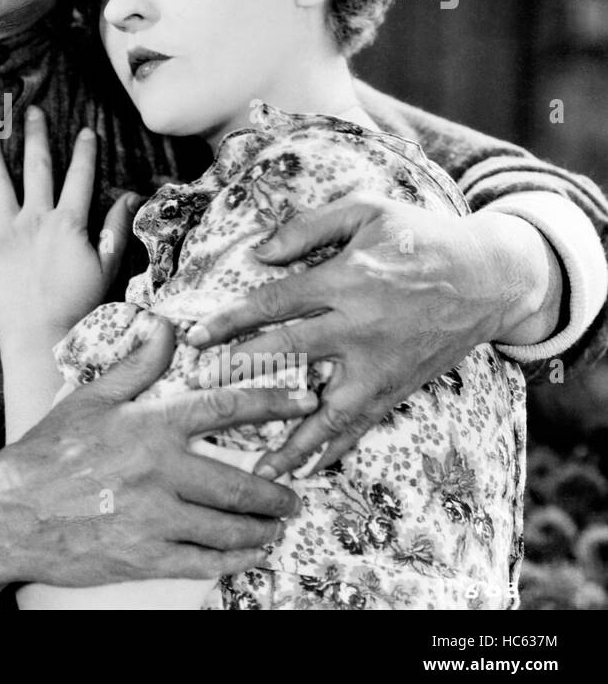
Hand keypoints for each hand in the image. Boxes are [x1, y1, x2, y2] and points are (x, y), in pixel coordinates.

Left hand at [0, 105, 139, 342]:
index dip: (85, 153)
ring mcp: (9, 233)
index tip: (87, 131)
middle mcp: (37, 220)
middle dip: (35, 136)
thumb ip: (116, 229)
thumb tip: (130, 196)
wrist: (40, 336)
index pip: (79, 177)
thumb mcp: (107, 267)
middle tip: (32, 110)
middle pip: (37, 168)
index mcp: (69, 223)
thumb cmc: (77, 306)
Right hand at [0, 311, 311, 604]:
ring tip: (274, 525)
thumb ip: (135, 366)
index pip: (225, 408)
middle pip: (240, 482)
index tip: (306, 401)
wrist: (8, 515)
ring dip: (260, 527)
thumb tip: (164, 327)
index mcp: (149, 427)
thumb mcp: (89, 400)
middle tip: (293, 492)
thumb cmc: (47, 454)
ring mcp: (155, 519)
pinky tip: (248, 555)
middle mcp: (160, 472)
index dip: (272, 402)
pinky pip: (205, 562)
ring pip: (229, 527)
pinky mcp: (146, 558)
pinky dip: (235, 560)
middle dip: (276, 490)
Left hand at [184, 193, 554, 477]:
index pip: (274, 304)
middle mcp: (360, 326)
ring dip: (287, 437)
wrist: (490, 276)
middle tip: (197, 390)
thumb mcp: (366, 212)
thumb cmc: (420, 236)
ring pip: (324, 407)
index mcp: (347, 280)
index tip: (193, 339)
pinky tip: (306, 471)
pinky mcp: (397, 386)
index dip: (230, 321)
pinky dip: (332, 449)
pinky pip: (360, 424)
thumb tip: (258, 252)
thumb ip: (308, 227)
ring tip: (252, 467)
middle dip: (239, 373)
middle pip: (288, 354)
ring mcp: (379, 363)